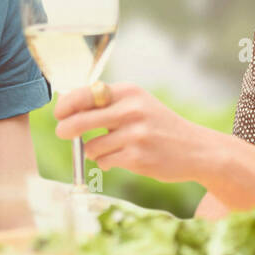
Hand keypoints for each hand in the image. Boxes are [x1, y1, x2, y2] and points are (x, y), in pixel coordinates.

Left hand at [53, 83, 215, 182]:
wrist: (195, 149)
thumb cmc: (159, 126)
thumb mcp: (138, 104)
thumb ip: (107, 104)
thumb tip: (65, 105)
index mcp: (129, 92)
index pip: (85, 94)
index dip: (66, 105)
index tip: (59, 113)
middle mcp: (131, 109)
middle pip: (81, 120)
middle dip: (66, 129)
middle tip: (62, 133)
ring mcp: (135, 134)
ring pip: (91, 146)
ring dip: (93, 151)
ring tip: (110, 150)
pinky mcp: (137, 157)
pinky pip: (104, 162)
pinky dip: (106, 163)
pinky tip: (121, 159)